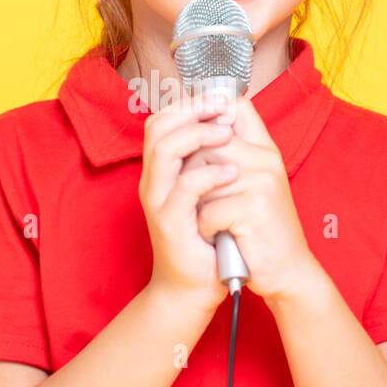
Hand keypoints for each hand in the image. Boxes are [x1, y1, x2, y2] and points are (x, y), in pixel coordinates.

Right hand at [138, 88, 240, 314]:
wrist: (195, 288)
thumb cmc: (208, 240)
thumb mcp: (211, 194)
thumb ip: (214, 161)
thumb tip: (233, 122)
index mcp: (162, 171)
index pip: (163, 121)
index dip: (189, 103)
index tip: (220, 97)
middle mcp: (153, 181)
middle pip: (158, 127)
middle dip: (192, 109)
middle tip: (221, 106)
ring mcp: (156, 201)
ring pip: (165, 150)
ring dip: (199, 135)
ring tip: (227, 134)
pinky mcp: (168, 223)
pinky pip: (183, 188)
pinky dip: (208, 174)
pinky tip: (231, 172)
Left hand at [185, 92, 319, 302]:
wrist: (287, 271)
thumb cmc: (260, 229)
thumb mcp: (253, 184)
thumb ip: (232, 155)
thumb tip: (191, 129)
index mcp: (265, 149)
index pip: (236, 106)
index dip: (208, 112)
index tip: (196, 140)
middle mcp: (266, 159)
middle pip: (206, 143)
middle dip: (192, 173)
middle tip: (202, 200)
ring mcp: (262, 181)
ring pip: (200, 178)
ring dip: (198, 205)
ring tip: (215, 221)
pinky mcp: (254, 208)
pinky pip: (206, 210)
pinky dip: (206, 229)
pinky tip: (221, 238)